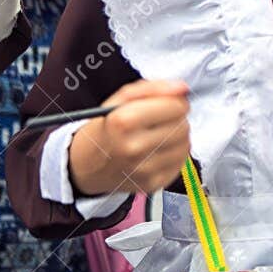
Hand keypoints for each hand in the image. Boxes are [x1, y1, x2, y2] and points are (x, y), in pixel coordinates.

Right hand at [67, 79, 189, 197]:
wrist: (86, 165)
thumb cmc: (106, 129)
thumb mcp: (120, 99)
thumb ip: (153, 88)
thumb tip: (182, 88)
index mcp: (124, 122)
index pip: (176, 106)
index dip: (173, 101)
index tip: (165, 103)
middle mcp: (134, 148)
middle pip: (183, 125)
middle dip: (175, 119)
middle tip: (159, 120)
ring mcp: (144, 169)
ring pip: (186, 144)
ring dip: (177, 136)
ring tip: (157, 135)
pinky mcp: (153, 184)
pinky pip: (181, 162)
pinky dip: (174, 153)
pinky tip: (157, 151)